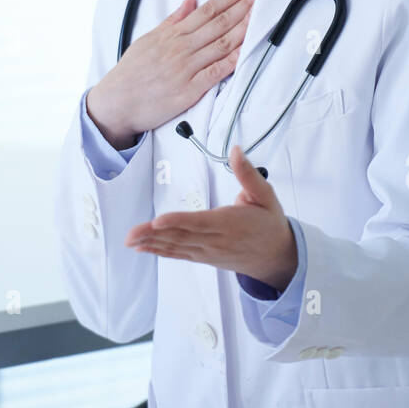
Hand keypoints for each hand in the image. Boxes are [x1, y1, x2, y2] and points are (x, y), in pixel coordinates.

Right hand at [86, 0, 256, 147]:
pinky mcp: (189, 90)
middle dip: (242, 7)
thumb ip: (172, 20)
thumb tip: (190, 0)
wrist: (117, 102)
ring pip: (221, 44)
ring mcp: (186, 68)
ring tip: (260, 15)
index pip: (206, 10)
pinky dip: (233, 60)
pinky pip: (216, 72)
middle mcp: (181, 48)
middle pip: (219, 23)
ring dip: (244, 28)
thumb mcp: (148, 39)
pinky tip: (248, 49)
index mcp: (172, 34)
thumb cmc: (132, 72)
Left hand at [125, 144, 298, 291]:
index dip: (178, 221)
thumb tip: (235, 149)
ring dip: (152, 244)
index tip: (158, 220)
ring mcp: (208, 252)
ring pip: (177, 246)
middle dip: (154, 234)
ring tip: (131, 240)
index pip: (200, 222)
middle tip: (131, 233)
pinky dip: (161, 252)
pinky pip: (179, 254)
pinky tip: (144, 248)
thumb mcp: (265, 195)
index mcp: (230, 223)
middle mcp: (216, 240)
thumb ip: (248, 173)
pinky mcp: (204, 257)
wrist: (277, 257)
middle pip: (182, 236)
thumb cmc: (270, 223)